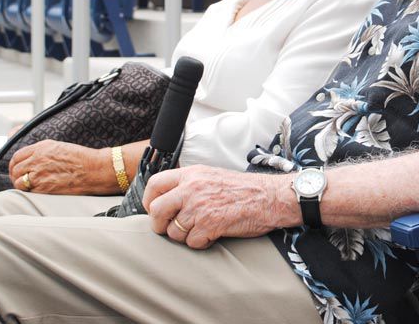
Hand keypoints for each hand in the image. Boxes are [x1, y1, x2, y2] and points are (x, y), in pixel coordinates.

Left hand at [8, 140, 114, 194]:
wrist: (95, 170)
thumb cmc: (81, 159)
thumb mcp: (60, 147)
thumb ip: (43, 151)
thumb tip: (30, 157)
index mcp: (41, 147)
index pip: (17, 156)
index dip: (15, 164)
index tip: (17, 168)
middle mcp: (38, 159)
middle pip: (15, 169)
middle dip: (16, 175)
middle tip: (20, 180)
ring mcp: (39, 174)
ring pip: (18, 182)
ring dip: (21, 185)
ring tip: (27, 187)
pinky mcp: (44, 188)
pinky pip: (28, 191)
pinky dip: (30, 192)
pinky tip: (37, 191)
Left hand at [143, 166, 297, 248]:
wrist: (269, 197)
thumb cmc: (243, 189)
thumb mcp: (212, 175)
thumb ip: (190, 184)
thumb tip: (168, 199)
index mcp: (191, 174)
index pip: (155, 184)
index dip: (149, 201)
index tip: (153, 210)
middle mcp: (192, 188)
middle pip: (156, 210)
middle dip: (159, 224)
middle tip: (169, 228)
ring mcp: (200, 207)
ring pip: (173, 231)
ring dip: (184, 236)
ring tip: (201, 229)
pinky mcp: (210, 224)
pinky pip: (192, 243)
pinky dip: (201, 243)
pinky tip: (212, 235)